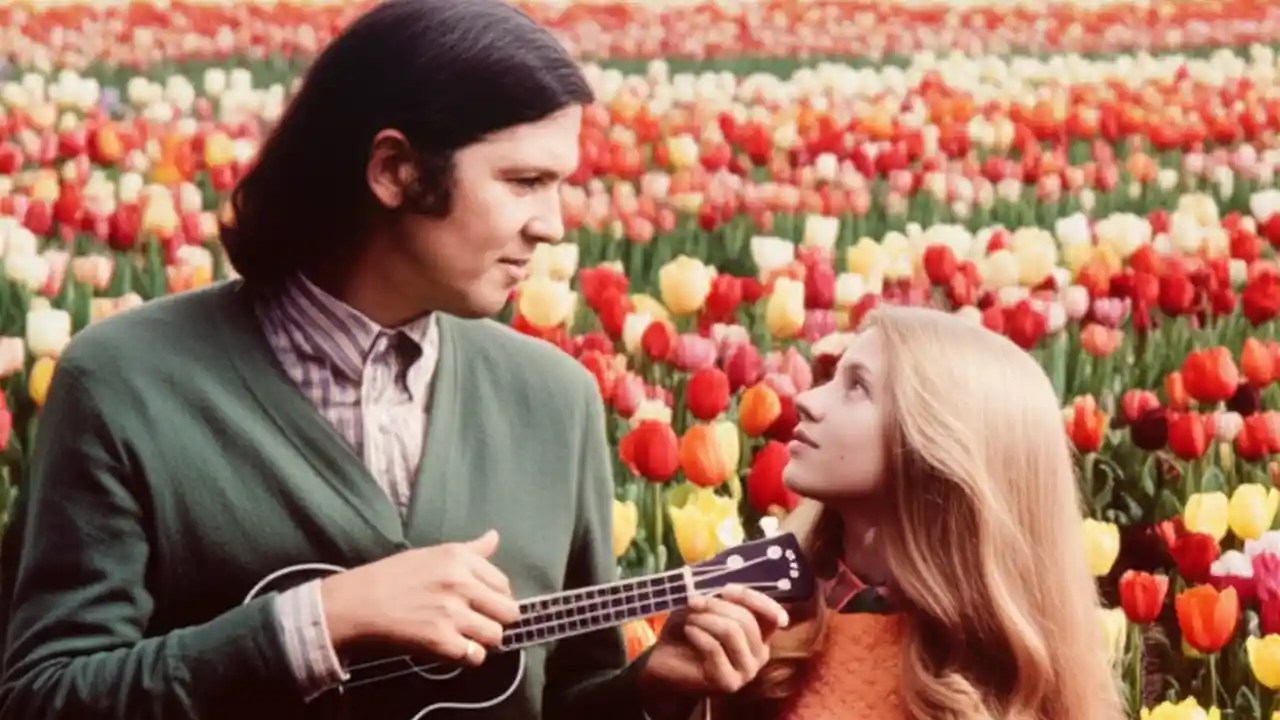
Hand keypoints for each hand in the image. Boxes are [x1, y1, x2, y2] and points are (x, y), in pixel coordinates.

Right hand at [319, 529, 520, 665]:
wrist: (358, 602)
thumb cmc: (394, 575)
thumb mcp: (433, 553)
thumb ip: (470, 549)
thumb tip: (495, 536)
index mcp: (461, 558)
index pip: (503, 584)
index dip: (495, 597)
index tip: (481, 603)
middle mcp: (461, 583)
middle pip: (508, 611)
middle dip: (495, 620)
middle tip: (477, 622)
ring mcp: (452, 613)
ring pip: (496, 636)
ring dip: (483, 640)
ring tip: (464, 636)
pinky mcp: (440, 640)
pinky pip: (475, 656)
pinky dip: (467, 656)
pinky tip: (452, 648)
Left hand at [638, 585, 789, 712]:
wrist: (664, 660)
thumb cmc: (688, 630)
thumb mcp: (707, 607)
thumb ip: (725, 599)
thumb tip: (730, 590)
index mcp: (761, 636)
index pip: (771, 614)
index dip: (750, 598)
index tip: (727, 589)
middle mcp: (760, 655)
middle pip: (747, 620)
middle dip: (717, 605)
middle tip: (694, 602)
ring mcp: (747, 672)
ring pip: (732, 632)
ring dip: (706, 619)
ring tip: (689, 619)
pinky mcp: (728, 683)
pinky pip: (715, 648)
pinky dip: (698, 633)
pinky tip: (688, 631)